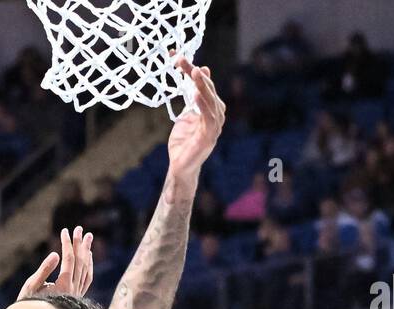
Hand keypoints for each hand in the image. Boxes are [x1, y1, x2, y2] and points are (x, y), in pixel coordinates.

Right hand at [18, 226, 93, 299]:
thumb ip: (45, 269)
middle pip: (80, 262)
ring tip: (88, 237)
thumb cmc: (28, 304)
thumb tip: (56, 254)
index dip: (67, 244)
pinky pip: (87, 278)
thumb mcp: (32, 285)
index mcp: (62, 286)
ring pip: (86, 269)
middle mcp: (73, 290)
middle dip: (80, 244)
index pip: (69, 260)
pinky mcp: (76, 296)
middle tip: (80, 228)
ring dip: (87, 252)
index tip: (64, 231)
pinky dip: (88, 265)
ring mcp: (76, 294)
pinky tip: (88, 256)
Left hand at [166, 60, 224, 190]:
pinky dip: (203, 106)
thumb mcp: (187, 113)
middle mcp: (216, 116)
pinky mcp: (209, 138)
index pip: (203, 85)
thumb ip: (194, 95)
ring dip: (204, 87)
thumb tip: (200, 70)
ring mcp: (214, 127)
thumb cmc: (184, 142)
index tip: (177, 56)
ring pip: (212, 102)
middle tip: (185, 61)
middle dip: (197, 75)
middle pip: (209, 90)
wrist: (181, 166)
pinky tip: (196, 96)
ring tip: (194, 73)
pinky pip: (209, 119)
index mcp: (212, 109)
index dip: (191, 70)